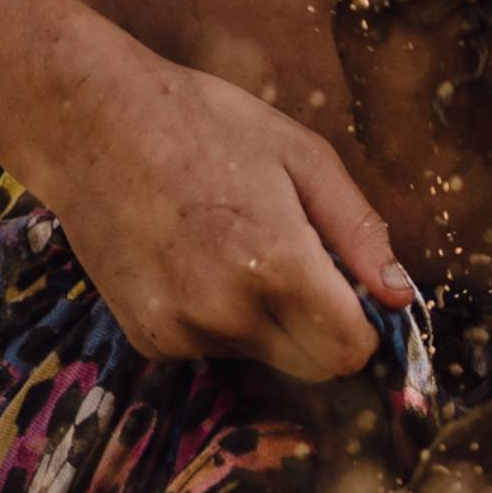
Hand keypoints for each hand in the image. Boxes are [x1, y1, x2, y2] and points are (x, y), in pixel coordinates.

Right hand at [32, 38, 415, 385]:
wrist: (91, 125)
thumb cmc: (204, 124)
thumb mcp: (301, 155)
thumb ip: (359, 231)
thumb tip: (400, 296)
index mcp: (279, 264)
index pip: (353, 351)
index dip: (366, 327)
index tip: (354, 294)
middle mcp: (231, 312)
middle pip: (316, 369)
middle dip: (325, 331)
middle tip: (301, 267)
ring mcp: (184, 332)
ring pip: (264, 358)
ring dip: (268, 322)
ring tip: (231, 248)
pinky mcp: (150, 340)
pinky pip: (212, 350)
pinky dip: (218, 321)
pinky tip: (193, 262)